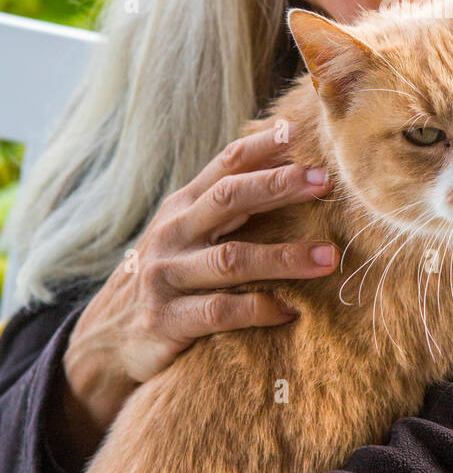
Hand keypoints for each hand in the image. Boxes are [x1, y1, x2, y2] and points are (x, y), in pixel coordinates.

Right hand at [56, 123, 334, 460]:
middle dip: (279, 186)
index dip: (264, 146)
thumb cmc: (167, 276)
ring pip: (232, 259)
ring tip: (328, 257)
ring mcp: (167, 276)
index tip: (303, 134)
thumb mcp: (187, 233)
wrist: (105, 338)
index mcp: (183, 205)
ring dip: (284, 257)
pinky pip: (221, 312)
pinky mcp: (167, 320)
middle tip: (326, 182)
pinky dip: (259, 309)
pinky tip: (291, 311)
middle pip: (229, 198)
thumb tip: (291, 166)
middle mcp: (173, 233)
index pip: (226, 163)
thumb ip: (227, 204)